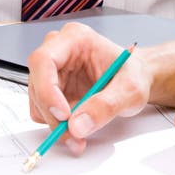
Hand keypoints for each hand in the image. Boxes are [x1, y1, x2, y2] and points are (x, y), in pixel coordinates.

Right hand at [27, 23, 150, 153]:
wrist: (136, 80)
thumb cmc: (133, 74)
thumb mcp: (130, 89)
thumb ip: (106, 105)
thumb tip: (77, 125)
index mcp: (76, 38)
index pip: (44, 60)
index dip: (47, 89)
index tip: (64, 115)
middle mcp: (60, 51)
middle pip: (38, 84)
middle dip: (53, 116)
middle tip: (74, 136)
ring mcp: (54, 71)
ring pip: (38, 102)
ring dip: (56, 124)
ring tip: (80, 135)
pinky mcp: (52, 89)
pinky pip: (44, 111)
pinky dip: (57, 126)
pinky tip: (78, 127)